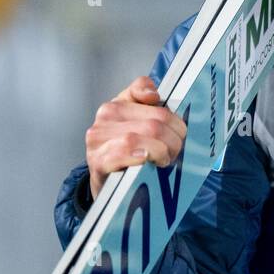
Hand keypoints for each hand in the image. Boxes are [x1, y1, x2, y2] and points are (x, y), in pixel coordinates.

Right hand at [85, 76, 186, 200]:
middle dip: (173, 139)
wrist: (107, 184)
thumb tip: (152, 94)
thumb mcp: (136, 125)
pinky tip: (147, 160)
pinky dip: (140, 156)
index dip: (161, 103)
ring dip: (160, 151)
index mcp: (117, 104)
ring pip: (139, 137)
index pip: (142, 89)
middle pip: (154, 122)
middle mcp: (105, 117)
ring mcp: (98, 139)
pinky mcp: (98, 161)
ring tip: (164, 159)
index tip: (172, 121)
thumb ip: (146, 104)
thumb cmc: (126, 153)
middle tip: (175, 150)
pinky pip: (122, 152)